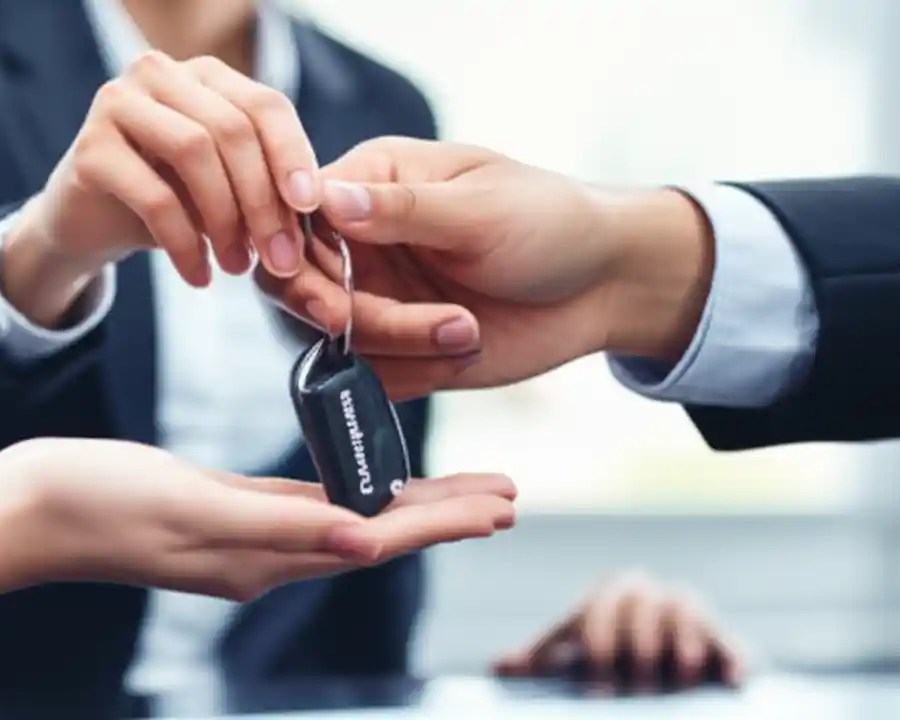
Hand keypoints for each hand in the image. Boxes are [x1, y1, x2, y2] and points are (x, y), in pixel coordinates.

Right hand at [0, 438, 516, 600]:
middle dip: (444, 517)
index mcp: (265, 556)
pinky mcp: (225, 517)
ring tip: (461, 495)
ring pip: (351, 522)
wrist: (27, 511)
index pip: (377, 540)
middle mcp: (266, 556)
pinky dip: (353, 497)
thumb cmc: (99, 502)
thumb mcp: (191, 506)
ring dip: (409, 509)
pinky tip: (367, 488)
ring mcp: (245, 540)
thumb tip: (365, 544)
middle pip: (377, 534)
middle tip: (506, 497)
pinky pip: (310, 508)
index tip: (499, 506)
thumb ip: (279, 525)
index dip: (441, 522)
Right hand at [3, 51, 320, 326]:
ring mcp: (117, 103)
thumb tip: (318, 206)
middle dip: (264, 200)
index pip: (265, 105)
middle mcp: (158, 74)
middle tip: (281, 258)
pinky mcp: (88, 148)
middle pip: (232, 128)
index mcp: (204, 75)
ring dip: (226, 220)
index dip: (294, 156)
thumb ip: (268, 183)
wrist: (92, 223)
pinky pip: (154, 196)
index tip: (311, 209)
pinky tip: (200, 276)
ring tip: (239, 267)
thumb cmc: (173, 200)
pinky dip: (185, 244)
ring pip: (194, 152)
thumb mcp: (229, 186)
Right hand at [261, 137, 714, 399]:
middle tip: (388, 322)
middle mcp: (363, 240)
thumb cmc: (549, 223)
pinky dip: (412, 373)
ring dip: (396, 343)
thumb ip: (401, 211)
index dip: (296, 256)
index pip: (297, 215)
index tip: (329, 294)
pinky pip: (375, 375)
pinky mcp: (401, 347)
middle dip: (346, 312)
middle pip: (299, 284)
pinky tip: (464, 348)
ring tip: (465, 330)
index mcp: (373, 183)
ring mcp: (379, 295)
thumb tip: (324, 196)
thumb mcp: (479, 209)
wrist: (604, 286)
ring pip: (336, 339)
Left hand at [493, 573, 743, 691]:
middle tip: (633, 691)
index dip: (596, 652)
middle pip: (641, 611)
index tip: (596, 693)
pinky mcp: (725, 638)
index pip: (597, 616)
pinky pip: (732, 643)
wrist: (667, 659)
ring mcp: (690, 610)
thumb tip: (499, 667)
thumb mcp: (574, 658)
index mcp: (608, 595)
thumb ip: (540, 661)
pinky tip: (732, 681)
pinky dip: (733, 660)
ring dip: (681, 651)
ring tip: (677, 686)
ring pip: (686, 615)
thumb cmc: (608, 656)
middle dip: (637, 653)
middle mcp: (649, 594)